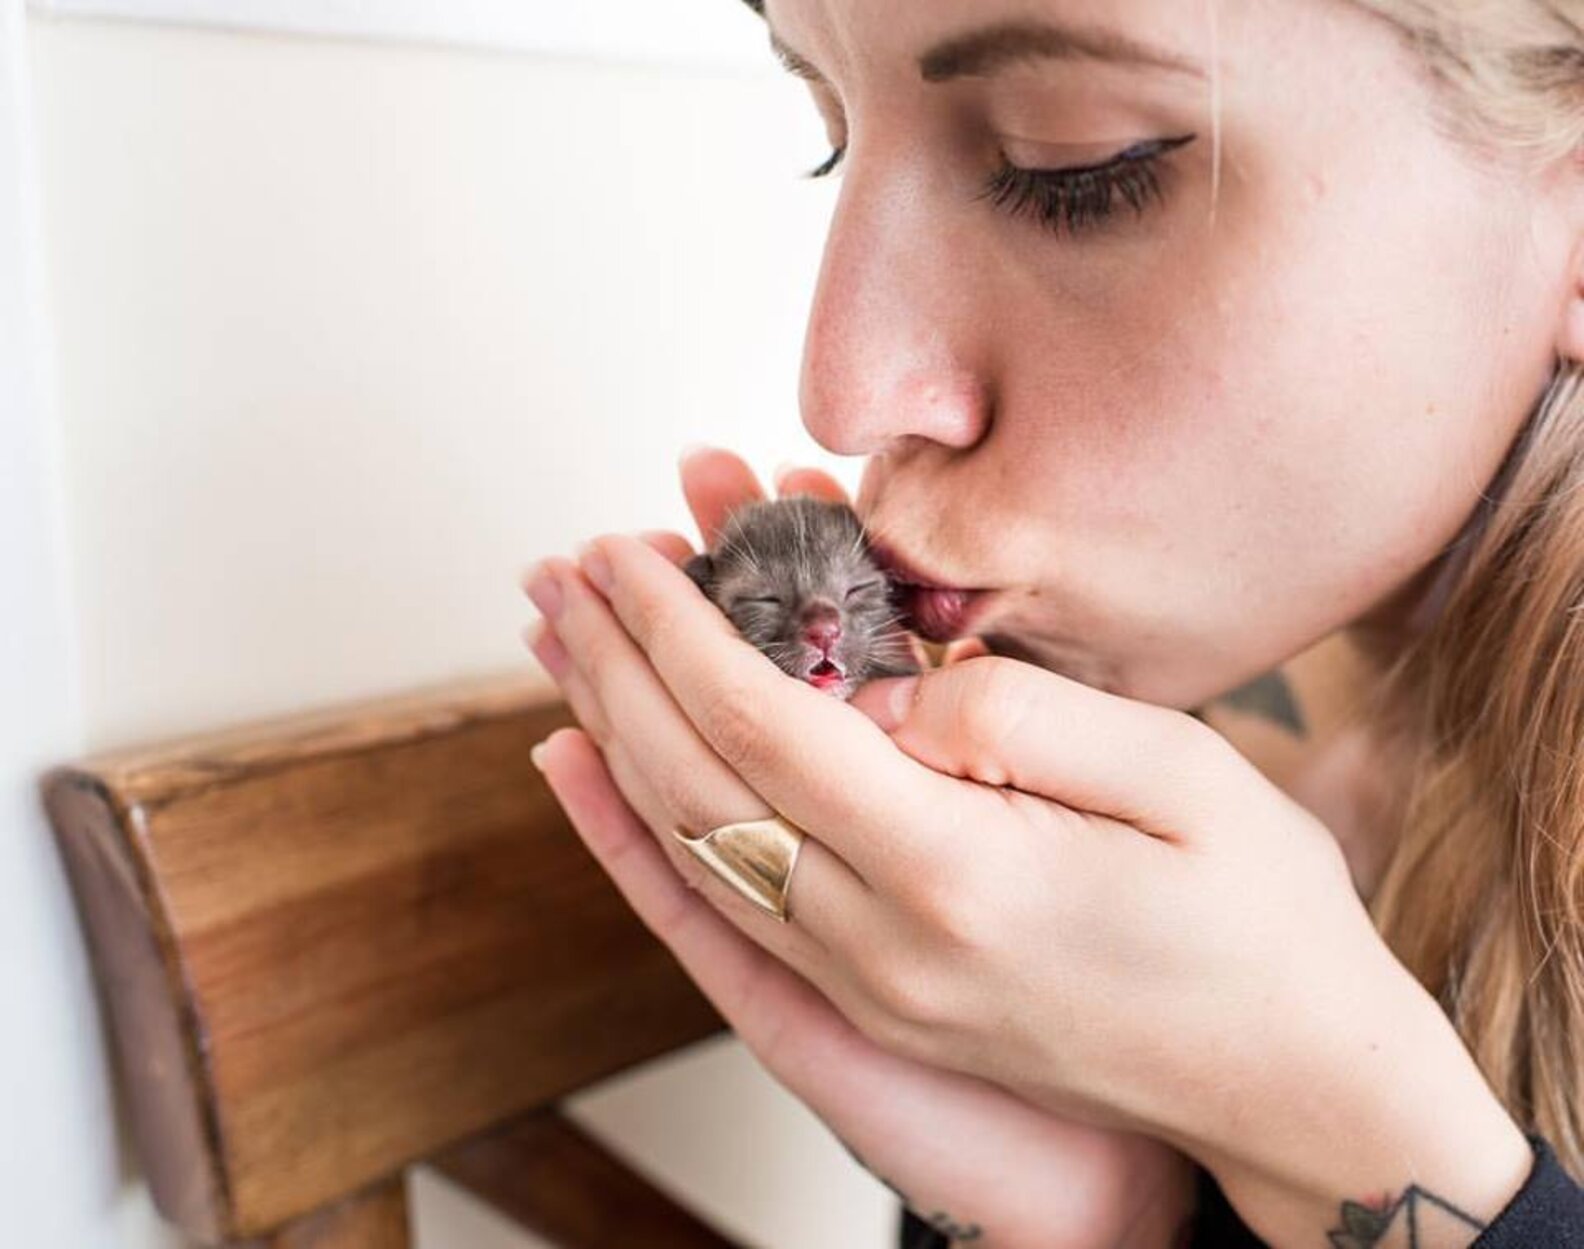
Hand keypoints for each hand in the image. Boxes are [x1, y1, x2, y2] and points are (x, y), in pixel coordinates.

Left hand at [526, 449, 1199, 1248]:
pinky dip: (646, 829)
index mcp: (958, 873)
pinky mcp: (877, 1005)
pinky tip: (600, 772)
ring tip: (564, 645)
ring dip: (615, 737)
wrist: (1294, 1096)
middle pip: (695, 787)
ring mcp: (873, 989)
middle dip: (617, 666)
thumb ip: (1020, 714)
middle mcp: (886, 945)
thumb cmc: (1265, 928)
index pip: (762, 723)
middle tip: (566, 573)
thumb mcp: (1186, 779)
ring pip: (692, 850)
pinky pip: (727, 909)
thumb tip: (887, 691)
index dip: (676, 625)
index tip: (625, 548)